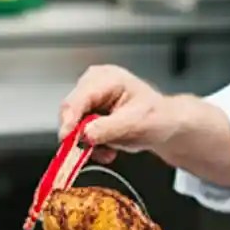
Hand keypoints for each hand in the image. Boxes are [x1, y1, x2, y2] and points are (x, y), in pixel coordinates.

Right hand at [58, 65, 177, 163]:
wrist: (163, 124)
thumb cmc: (156, 116)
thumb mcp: (137, 123)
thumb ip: (109, 128)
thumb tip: (85, 134)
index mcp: (107, 78)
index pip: (79, 98)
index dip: (69, 120)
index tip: (66, 139)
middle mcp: (93, 84)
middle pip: (70, 111)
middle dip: (81, 136)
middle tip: (97, 151)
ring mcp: (89, 97)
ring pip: (72, 125)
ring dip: (88, 143)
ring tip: (109, 149)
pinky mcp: (87, 112)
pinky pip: (77, 132)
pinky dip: (89, 144)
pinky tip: (107, 146)